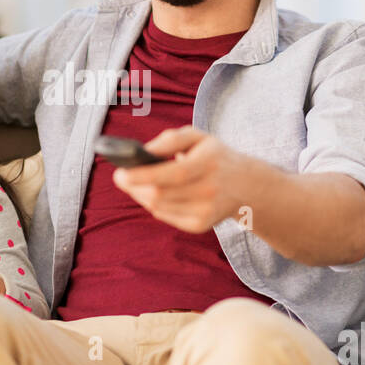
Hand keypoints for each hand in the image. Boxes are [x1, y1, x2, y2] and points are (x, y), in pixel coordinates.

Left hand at [111, 126, 250, 232]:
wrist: (245, 185)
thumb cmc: (213, 156)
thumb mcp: (198, 137)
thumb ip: (170, 139)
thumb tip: (143, 152)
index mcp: (210, 163)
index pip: (174, 173)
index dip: (143, 175)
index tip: (119, 172)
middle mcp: (210, 190)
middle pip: (160, 195)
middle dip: (134, 187)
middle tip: (120, 177)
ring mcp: (206, 211)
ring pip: (158, 208)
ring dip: (141, 195)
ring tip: (135, 184)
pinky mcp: (201, 226)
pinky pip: (165, 217)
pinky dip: (155, 206)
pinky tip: (156, 195)